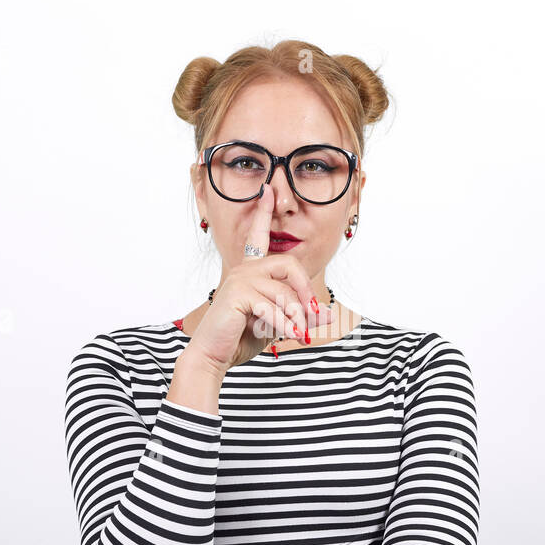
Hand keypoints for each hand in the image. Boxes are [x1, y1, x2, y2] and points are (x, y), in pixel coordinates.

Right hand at [189, 187, 333, 371]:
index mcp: (252, 270)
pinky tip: (289, 336)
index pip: (258, 236)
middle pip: (289, 265)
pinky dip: (285, 324)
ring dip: (296, 317)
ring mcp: (240, 279)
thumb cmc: (241, 337)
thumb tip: (330, 314)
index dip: (262, 212)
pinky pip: (273, 306)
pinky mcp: (238, 293)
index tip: (266, 190)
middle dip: (305, 291)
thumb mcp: (280, 324)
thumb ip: (302, 315)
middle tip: (314, 316)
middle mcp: (244, 269)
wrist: (215, 354)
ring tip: (297, 335)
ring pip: (284, 292)